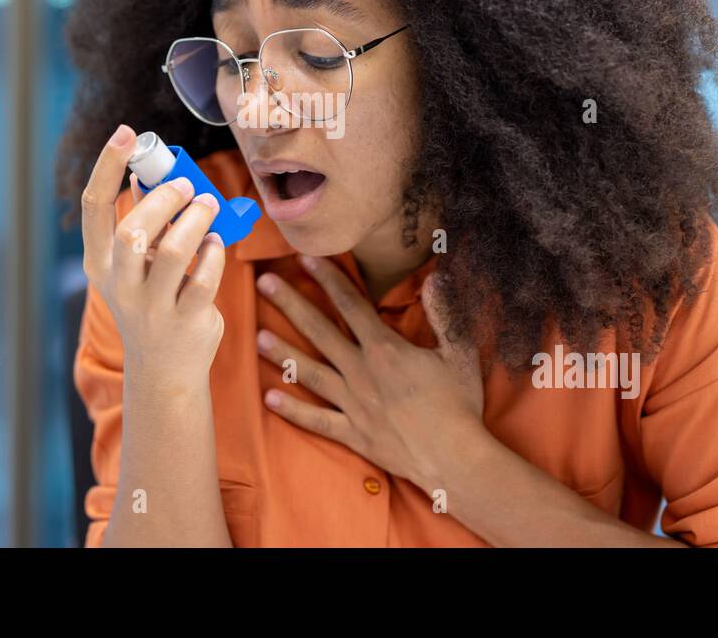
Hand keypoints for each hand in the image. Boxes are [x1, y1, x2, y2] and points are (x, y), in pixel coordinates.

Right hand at [80, 124, 226, 390]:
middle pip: (132, 231)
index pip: (94, 207)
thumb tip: (156, 175)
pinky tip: (216, 244)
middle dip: (165, 200)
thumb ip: (144, 225)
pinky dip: (214, 252)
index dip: (107, 165)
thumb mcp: (135, 267)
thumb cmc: (152, 302)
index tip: (127, 133)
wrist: (164, 370)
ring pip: (174, 252)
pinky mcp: (186, 321)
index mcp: (100, 264)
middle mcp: (119, 285)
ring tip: (209, 207)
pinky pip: (205, 277)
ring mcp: (151, 307)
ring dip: (197, 220)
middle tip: (188, 186)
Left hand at [254, 255, 485, 493]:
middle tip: (264, 283)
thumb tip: (436, 277)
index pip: (351, 305)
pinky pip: (317, 420)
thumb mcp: (459, 353)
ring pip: (310, 373)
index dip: (328, 278)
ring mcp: (353, 404)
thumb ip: (444, 314)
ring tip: (257, 337)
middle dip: (290, 304)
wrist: (455, 459)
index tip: (306, 258)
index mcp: (386, 349)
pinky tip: (270, 399)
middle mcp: (362, 372)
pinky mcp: (352, 434)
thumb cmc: (460, 405)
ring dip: (283, 353)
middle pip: (320, 331)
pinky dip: (293, 410)